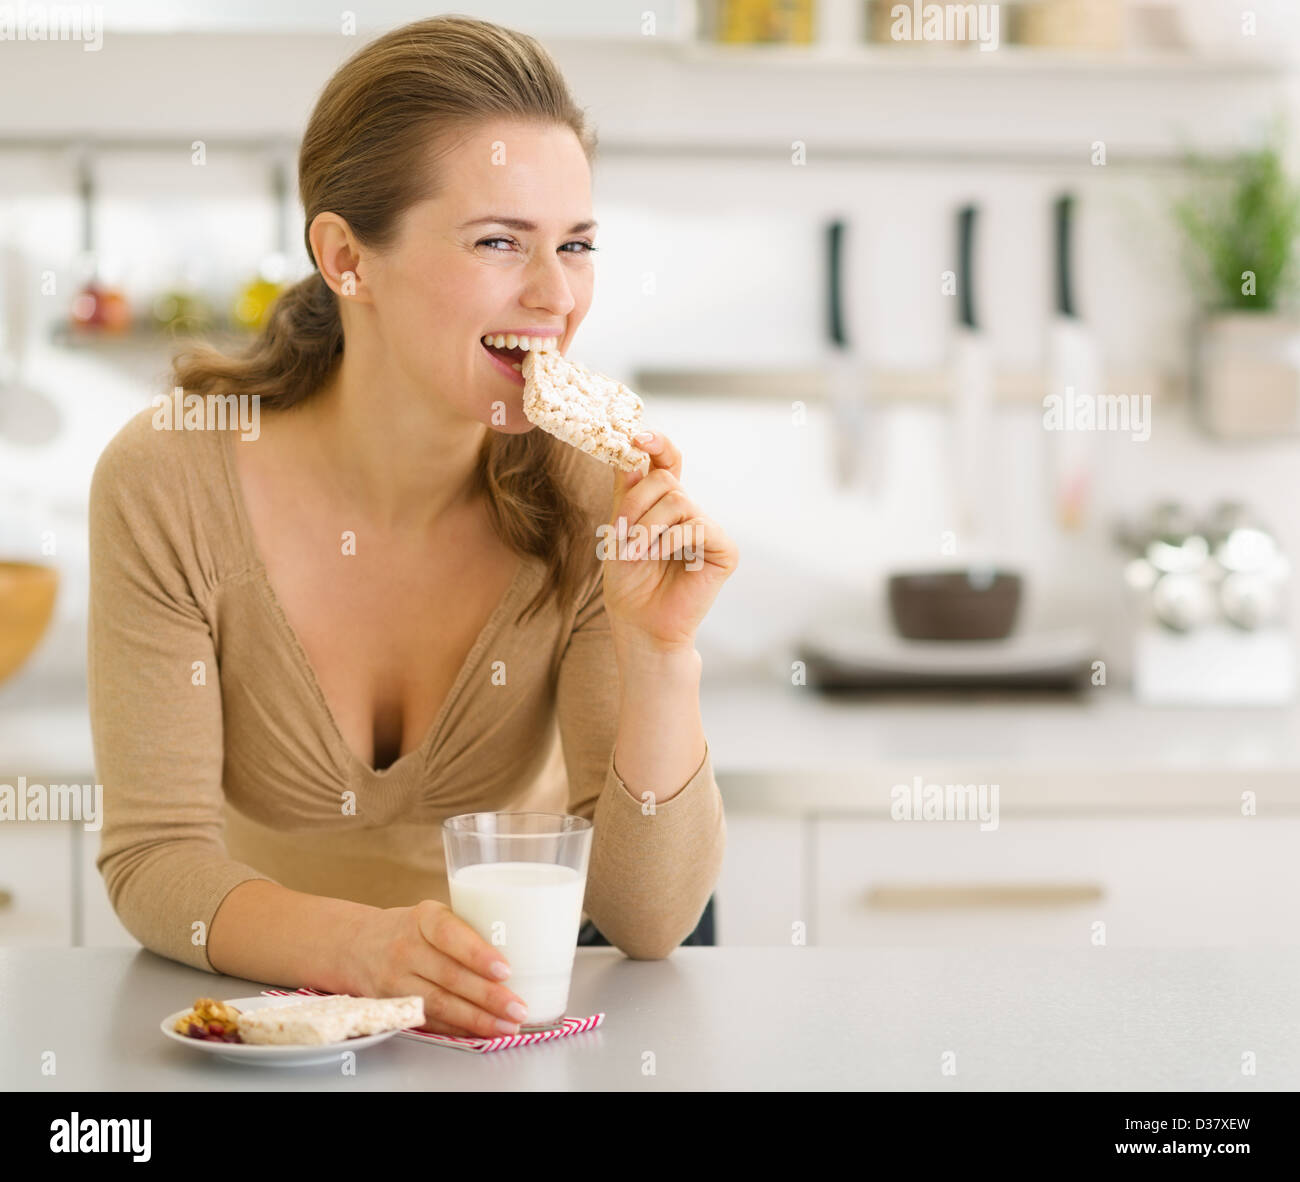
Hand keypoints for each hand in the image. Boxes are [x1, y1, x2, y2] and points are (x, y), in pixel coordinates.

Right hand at [346, 900, 529, 1037]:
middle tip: (519, 1007)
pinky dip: (459, 1029)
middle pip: (449, 976)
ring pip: (440, 1004)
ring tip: (508, 1025)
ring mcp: (395, 980)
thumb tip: (527, 949)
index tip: (504, 969)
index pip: (449, 934)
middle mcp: (406, 948)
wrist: (357, 945)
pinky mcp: (392, 1006)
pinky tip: (482, 1031)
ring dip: (478, 1019)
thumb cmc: (412, 929)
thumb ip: (468, 931)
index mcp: (423, 918)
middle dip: (488, 996)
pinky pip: (430, 1021)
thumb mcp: (434, 915)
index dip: (477, 953)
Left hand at [602, 430, 738, 654]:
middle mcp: (689, 512)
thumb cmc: (628, 582)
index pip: (666, 462)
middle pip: (666, 481)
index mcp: (664, 504)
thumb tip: (630, 452)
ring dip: (647, 527)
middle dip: (635, 504)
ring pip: (678, 501)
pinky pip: (697, 526)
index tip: (637, 436)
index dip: (657, 444)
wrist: (640, 625)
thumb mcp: (618, 529)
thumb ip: (625, 492)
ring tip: (637, 552)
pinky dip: (671, 540)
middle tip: (620, 533)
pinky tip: (661, 558)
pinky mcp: (723, 550)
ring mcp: (708, 530)